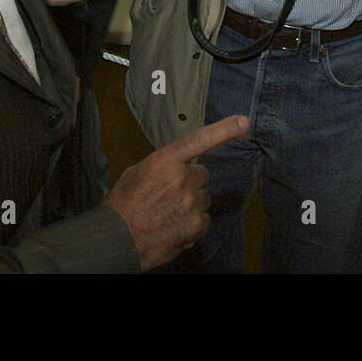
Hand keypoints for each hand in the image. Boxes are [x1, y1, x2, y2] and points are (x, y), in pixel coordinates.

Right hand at [105, 114, 248, 271]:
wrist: (118, 238)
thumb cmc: (123, 205)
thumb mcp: (137, 173)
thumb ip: (162, 165)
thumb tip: (175, 167)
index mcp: (166, 161)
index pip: (200, 140)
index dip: (225, 130)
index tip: (243, 122)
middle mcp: (182, 178)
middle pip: (202, 175)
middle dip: (191, 183)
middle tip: (170, 195)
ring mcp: (192, 201)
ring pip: (204, 198)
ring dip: (192, 204)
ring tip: (168, 213)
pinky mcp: (196, 224)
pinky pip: (204, 220)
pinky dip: (193, 224)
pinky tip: (174, 227)